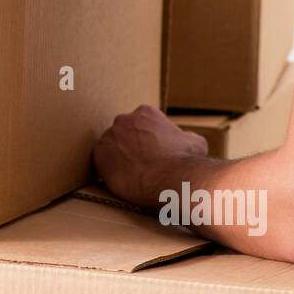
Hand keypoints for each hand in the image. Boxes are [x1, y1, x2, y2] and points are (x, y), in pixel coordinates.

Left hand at [92, 104, 209, 207]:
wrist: (170, 177)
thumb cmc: (184, 160)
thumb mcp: (195, 142)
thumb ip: (185, 136)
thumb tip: (185, 139)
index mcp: (145, 113)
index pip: (142, 124)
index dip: (148, 140)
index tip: (153, 153)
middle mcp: (123, 120)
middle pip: (124, 133)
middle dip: (131, 147)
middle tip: (141, 164)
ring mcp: (109, 137)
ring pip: (111, 147)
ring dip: (119, 158)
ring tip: (132, 174)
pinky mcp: (98, 156)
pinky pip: (101, 163)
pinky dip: (110, 171)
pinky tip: (123, 180)